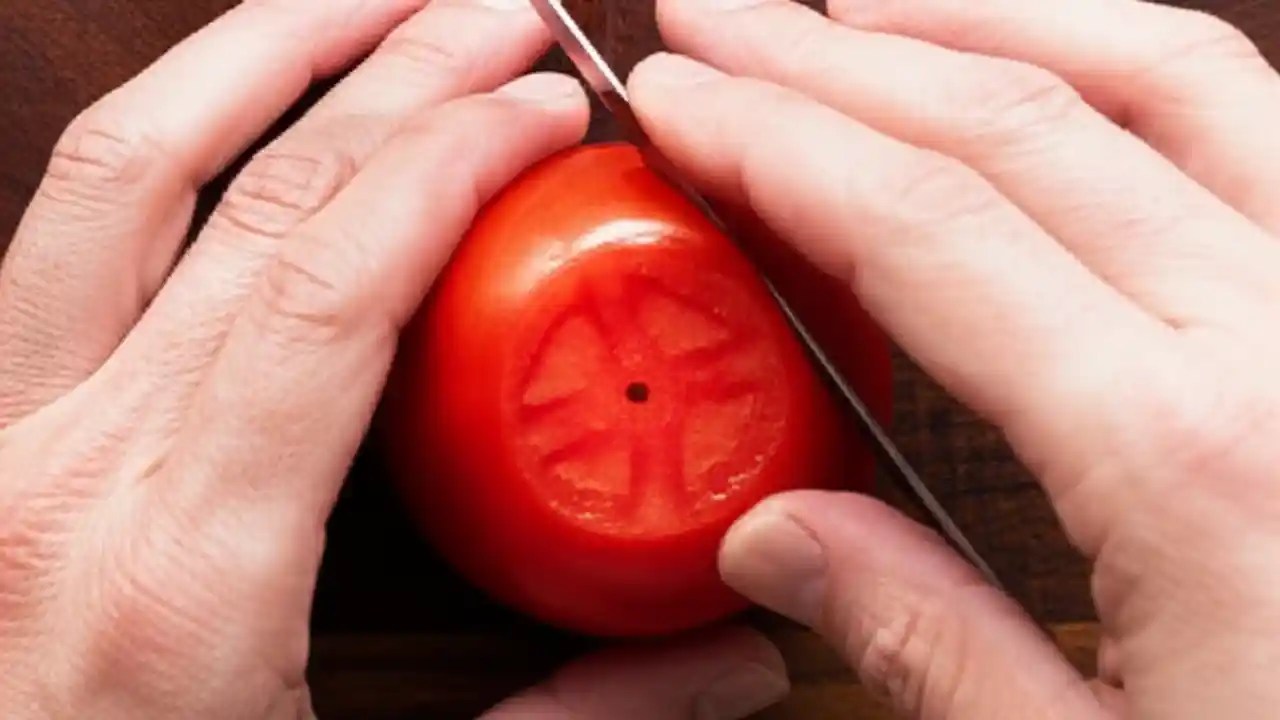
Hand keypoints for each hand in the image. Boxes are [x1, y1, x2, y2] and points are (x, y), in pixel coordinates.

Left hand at [0, 1, 788, 717]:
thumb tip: (734, 658)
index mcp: (186, 570)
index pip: (331, 285)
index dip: (450, 161)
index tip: (548, 109)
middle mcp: (67, 470)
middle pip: (245, 195)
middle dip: (391, 71)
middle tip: (499, 15)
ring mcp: (1, 431)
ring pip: (116, 167)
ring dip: (253, 50)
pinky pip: (70, 223)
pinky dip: (170, 130)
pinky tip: (246, 101)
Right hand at [631, 0, 1279, 716]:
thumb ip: (929, 644)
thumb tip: (775, 542)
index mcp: (1193, 462)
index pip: (929, 229)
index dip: (779, 142)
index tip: (682, 100)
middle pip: (1022, 125)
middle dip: (837, 53)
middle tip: (724, 19)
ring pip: (1166, 73)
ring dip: (987, 16)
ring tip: (859, 5)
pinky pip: (1261, 124)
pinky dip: (1136, 65)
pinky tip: (1051, 69)